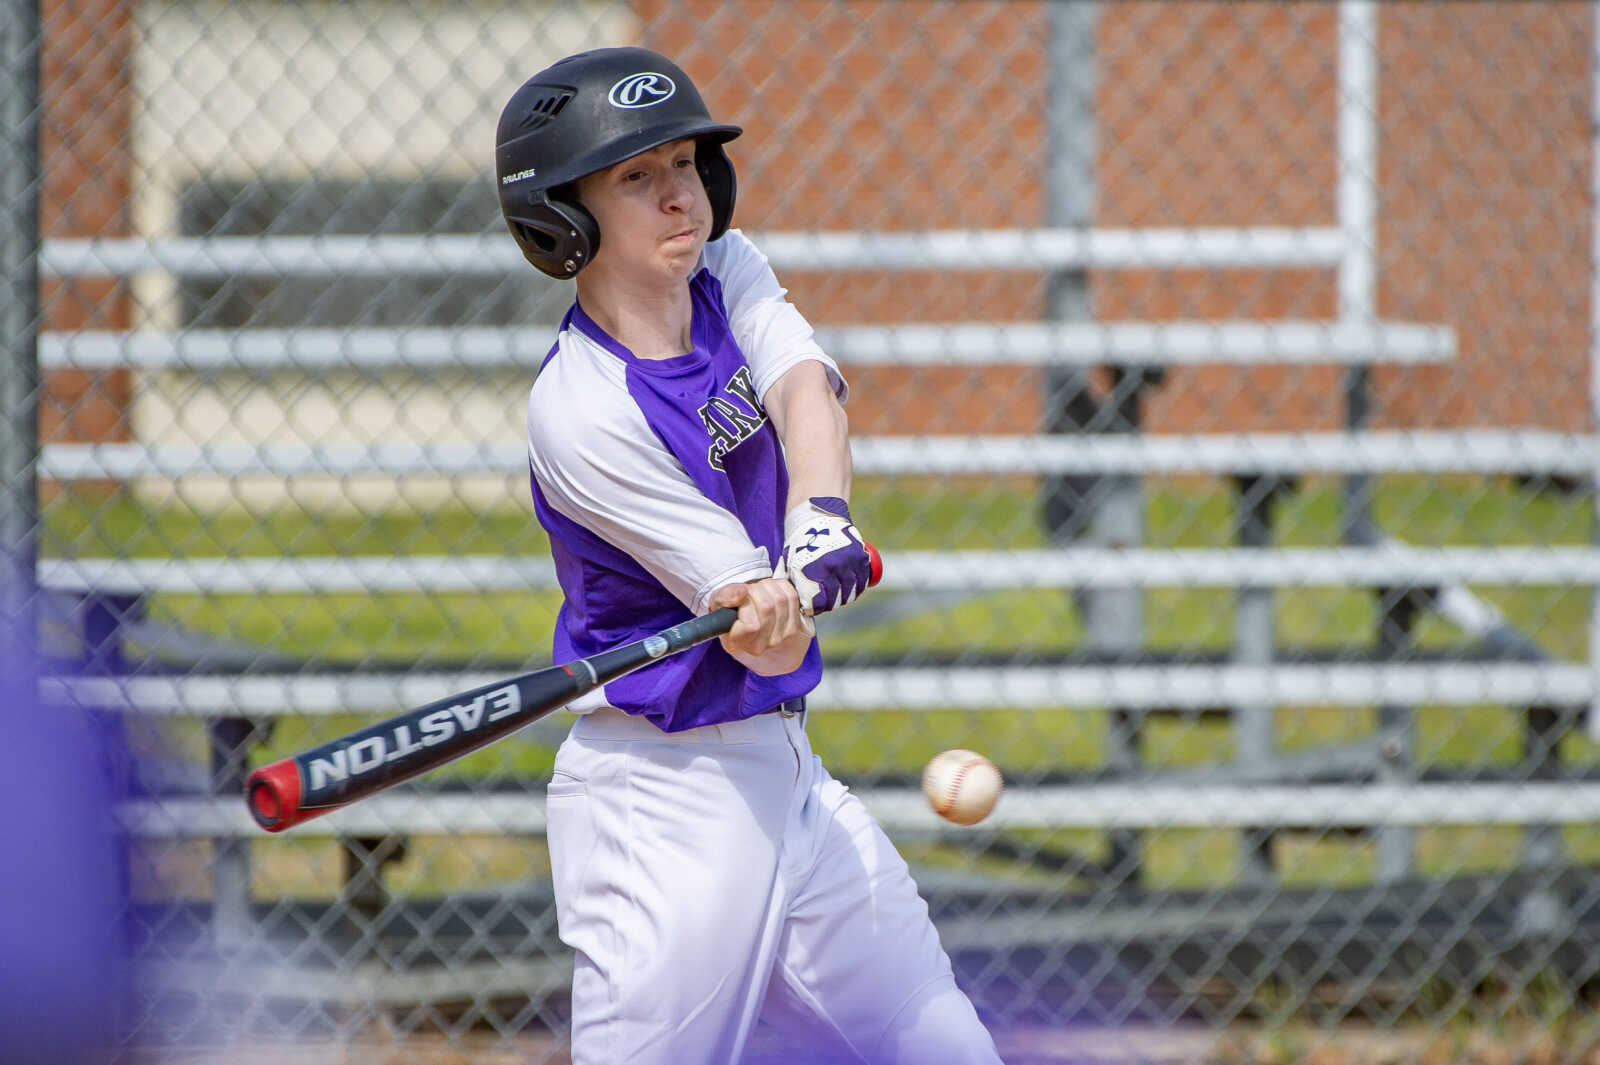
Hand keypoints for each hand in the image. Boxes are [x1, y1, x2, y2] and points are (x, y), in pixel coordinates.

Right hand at [708, 577, 812, 672]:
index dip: (745, 606)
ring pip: (779, 599)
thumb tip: (742, 592)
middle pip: (766, 607)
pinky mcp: (794, 627)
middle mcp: (760, 646)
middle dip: (755, 590)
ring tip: (758, 591)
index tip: (740, 601)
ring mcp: (780, 638)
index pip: (751, 625)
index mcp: (736, 644)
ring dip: (767, 586)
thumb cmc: (732, 610)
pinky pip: (791, 596)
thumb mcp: (719, 602)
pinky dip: (780, 587)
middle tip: (748, 591)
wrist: (752, 616)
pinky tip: (770, 591)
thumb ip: (724, 596)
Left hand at [781, 496, 873, 615]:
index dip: (815, 608)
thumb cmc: (801, 542)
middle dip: (831, 604)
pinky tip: (853, 590)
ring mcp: (848, 561)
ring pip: (851, 592)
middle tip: (826, 603)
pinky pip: (863, 581)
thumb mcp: (791, 562)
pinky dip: (858, 588)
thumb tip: (789, 602)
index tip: (813, 608)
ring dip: (846, 597)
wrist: (817, 517)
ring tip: (839, 597)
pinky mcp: (860, 557)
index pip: (818, 601)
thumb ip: (792, 582)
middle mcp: (832, 566)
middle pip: (836, 599)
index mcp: (813, 569)